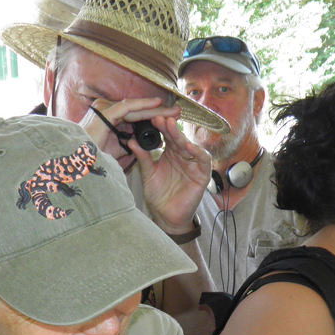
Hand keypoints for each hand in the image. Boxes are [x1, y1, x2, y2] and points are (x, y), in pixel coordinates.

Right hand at [79, 97, 177, 167]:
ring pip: (135, 107)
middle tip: (177, 112)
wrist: (78, 165)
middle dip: (159, 111)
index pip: (135, 116)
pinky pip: (128, 107)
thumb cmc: (95, 160)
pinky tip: (157, 105)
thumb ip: (129, 146)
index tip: (170, 121)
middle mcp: (106, 110)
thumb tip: (144, 146)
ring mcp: (104, 109)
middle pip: (137, 110)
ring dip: (155, 108)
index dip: (153, 118)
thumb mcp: (116, 152)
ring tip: (173, 110)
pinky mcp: (105, 112)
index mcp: (109, 119)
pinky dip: (143, 106)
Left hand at [79, 99, 210, 233]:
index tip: (150, 118)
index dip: (160, 127)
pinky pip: (203, 160)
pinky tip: (189, 147)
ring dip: (181, 136)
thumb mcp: (148, 174)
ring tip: (171, 127)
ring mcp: (193, 164)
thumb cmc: (159, 195)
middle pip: (177, 138)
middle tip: (160, 118)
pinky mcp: (202, 174)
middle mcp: (182, 156)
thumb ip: (143, 158)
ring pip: (189, 146)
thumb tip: (131, 141)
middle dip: (169, 128)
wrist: (166, 216)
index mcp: (169, 154)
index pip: (166, 136)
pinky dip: (198, 153)